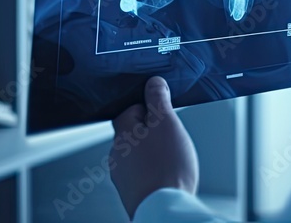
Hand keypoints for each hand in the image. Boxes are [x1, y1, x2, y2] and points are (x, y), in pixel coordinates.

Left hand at [110, 77, 197, 219]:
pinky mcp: (131, 191)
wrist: (164, 208)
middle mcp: (117, 153)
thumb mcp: (167, 123)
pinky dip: (154, 171)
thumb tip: (154, 83)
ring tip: (173, 159)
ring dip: (154, 153)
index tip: (165, 113)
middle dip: (154, 132)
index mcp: (122, 132)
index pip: (131, 108)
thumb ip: (158, 100)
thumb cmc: (166, 168)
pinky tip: (168, 175)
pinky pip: (143, 173)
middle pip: (136, 132)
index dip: (151, 109)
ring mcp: (122, 174)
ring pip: (139, 154)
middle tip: (173, 138)